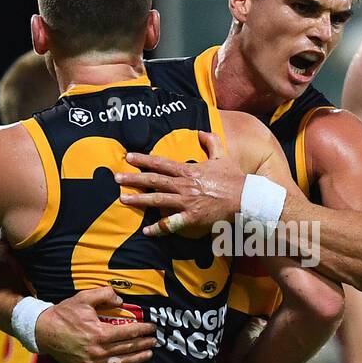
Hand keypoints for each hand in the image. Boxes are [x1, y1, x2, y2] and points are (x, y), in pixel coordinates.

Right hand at [36, 287, 156, 362]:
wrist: (43, 330)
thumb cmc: (64, 314)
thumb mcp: (84, 297)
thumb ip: (105, 295)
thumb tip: (121, 300)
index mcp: (99, 333)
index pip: (128, 332)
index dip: (143, 329)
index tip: (152, 327)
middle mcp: (97, 350)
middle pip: (127, 348)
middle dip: (143, 343)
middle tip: (154, 341)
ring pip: (120, 362)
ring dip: (137, 359)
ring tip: (148, 354)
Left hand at [115, 131, 243, 237]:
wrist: (245, 197)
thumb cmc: (233, 178)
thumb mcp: (222, 156)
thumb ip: (211, 142)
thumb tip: (202, 131)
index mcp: (188, 170)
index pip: (161, 163)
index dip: (143, 159)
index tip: (128, 157)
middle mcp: (184, 185)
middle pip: (154, 180)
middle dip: (133, 178)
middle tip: (116, 177)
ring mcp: (186, 201)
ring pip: (157, 200)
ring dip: (139, 199)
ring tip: (123, 198)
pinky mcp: (192, 217)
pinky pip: (171, 223)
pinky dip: (158, 228)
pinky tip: (146, 231)